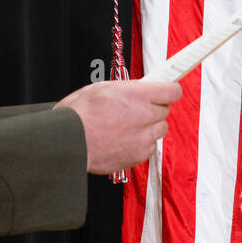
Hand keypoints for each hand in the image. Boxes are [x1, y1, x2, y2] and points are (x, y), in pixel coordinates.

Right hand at [55, 80, 182, 173]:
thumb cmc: (78, 116)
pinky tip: (125, 140)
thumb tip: (139, 89)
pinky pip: (151, 146)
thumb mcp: (101, 88)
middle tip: (136, 110)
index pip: (173, 90)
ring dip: (149, 127)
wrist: (69, 143)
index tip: (166, 91)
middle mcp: (145, 115)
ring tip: (128, 127)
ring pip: (160, 129)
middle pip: (165, 110)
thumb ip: (127, 89)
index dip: (169, 90)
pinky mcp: (140, 154)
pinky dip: (142, 143)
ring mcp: (144, 137)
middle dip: (153, 108)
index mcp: (137, 95)